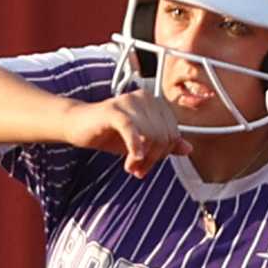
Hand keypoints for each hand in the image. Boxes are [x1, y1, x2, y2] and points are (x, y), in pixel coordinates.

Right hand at [63, 94, 194, 176]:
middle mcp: (145, 98)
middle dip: (154, 158)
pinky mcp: (113, 110)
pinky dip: (135, 146)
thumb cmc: (111, 132)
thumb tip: (188, 149)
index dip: (163, 155)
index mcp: (155, 103)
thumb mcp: (142, 142)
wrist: (79, 125)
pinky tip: (133, 159)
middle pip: (165, 136)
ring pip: (152, 135)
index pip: (173, 134)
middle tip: (138, 169)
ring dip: (142, 159)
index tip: (147, 165)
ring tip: (130, 165)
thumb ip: (166, 144)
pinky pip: (132, 129)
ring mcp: (129, 102)